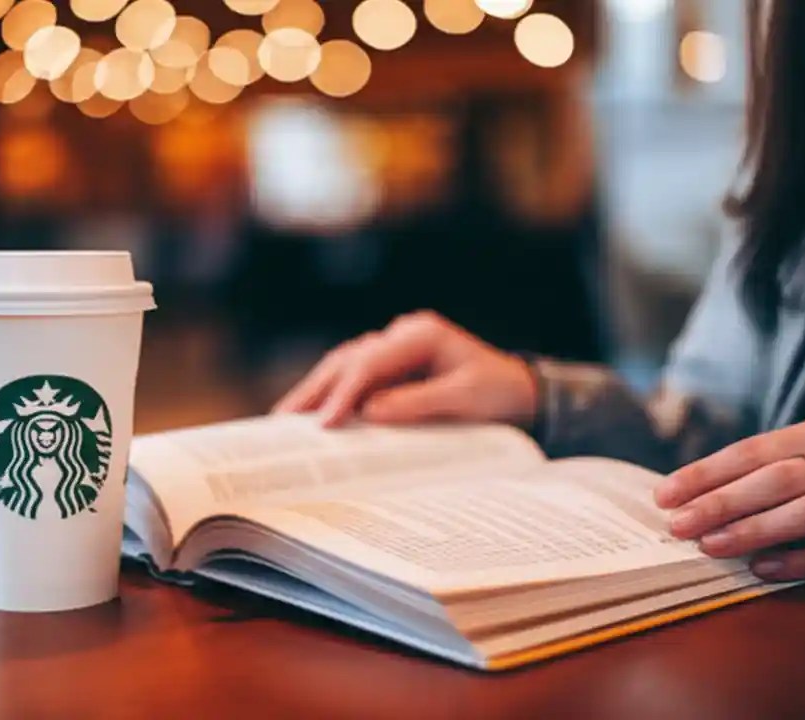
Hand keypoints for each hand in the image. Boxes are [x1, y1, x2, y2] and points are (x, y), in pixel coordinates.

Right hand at [272, 311, 535, 427]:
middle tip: (282, 421)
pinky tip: (311, 413)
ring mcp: (396, 347)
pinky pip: (355, 377)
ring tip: (285, 419)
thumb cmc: (498, 393)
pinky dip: (332, 393)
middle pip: (348, 359)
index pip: (369, 363)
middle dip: (315, 389)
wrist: (521, 392)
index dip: (343, 393)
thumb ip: (417, 403)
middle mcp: (402, 335)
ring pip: (345, 365)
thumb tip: (369, 411)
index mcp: (421, 334)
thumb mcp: (465, 399)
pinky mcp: (393, 365)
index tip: (324, 423)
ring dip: (316, 391)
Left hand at [654, 418, 804, 581]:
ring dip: (752, 531)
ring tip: (710, 546)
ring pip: (804, 514)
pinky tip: (763, 569)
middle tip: (676, 525)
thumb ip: (776, 467)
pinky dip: (801, 560)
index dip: (706, 473)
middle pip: (772, 481)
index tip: (665, 495)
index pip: (752, 451)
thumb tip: (704, 492)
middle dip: (718, 503)